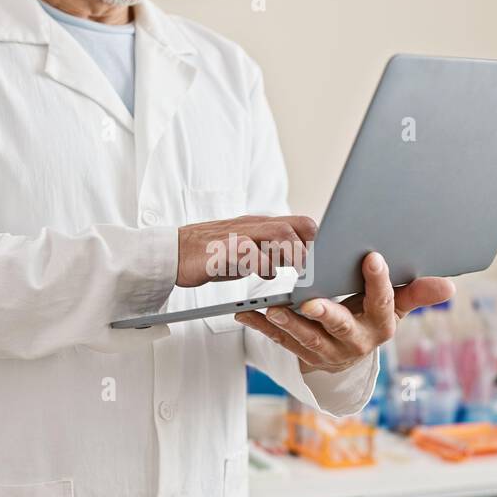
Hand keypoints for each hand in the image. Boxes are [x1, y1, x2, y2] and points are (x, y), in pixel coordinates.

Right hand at [176, 215, 316, 287]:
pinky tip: (267, 274)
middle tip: (315, 270)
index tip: (325, 260)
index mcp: (259, 225)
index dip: (316, 240)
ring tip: (300, 273)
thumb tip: (286, 262)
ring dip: (294, 254)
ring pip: (278, 234)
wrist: (171, 253)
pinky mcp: (224, 250)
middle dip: (310, 247)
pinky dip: (264, 263)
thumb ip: (266, 252)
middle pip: (294, 226)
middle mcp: (252, 226)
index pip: (299, 223)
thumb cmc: (208, 255)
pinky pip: (251, 252)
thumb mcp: (244, 251)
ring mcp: (238, 235)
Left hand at [235, 252, 454, 373]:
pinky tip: (245, 312)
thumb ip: (417, 293)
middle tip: (311, 301)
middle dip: (325, 314)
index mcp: (380, 325)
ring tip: (272, 307)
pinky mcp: (302, 354)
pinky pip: (280, 340)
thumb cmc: (372, 317)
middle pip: (340, 327)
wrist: (350, 355)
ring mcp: (327, 352)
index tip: (373, 257)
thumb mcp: (396, 306)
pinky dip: (262, 326)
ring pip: (305, 338)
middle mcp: (355, 343)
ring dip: (287, 323)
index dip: (379, 281)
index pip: (383, 302)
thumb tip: (450, 286)